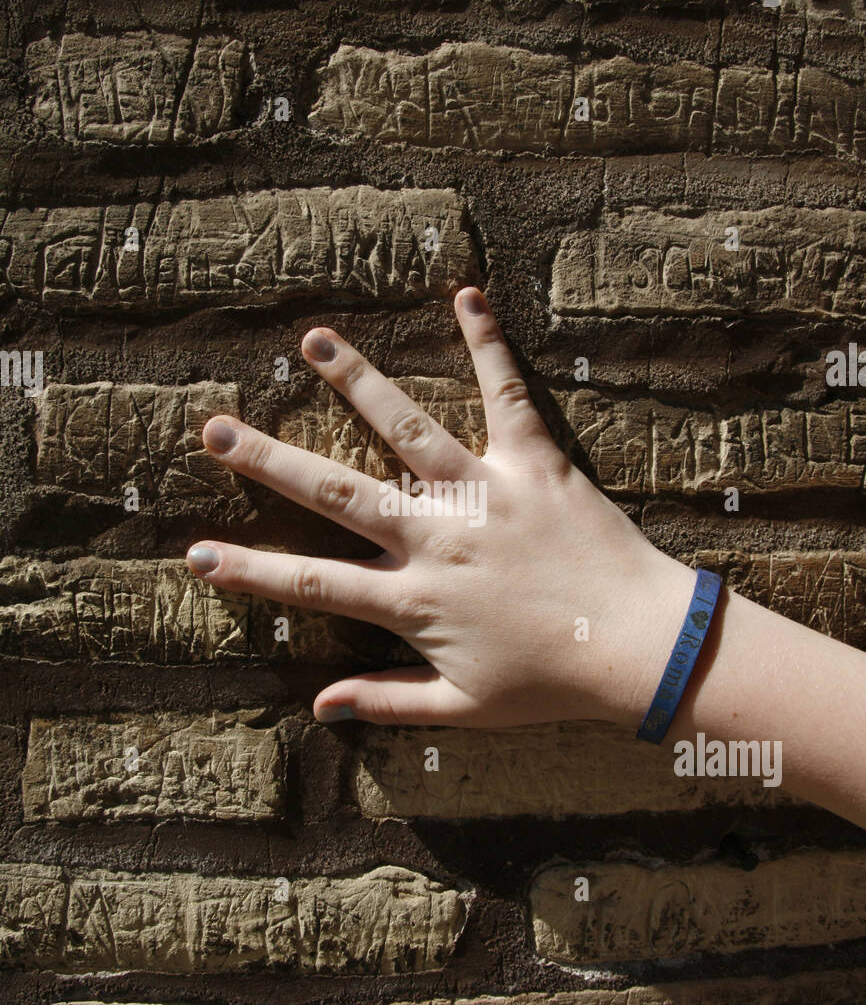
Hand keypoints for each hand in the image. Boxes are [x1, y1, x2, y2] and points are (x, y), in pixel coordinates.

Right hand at [185, 287, 694, 728]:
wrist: (643, 650)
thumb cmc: (555, 684)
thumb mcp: (465, 709)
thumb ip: (389, 703)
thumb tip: (320, 708)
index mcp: (415, 601)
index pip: (314, 584)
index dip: (251, 572)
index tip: (196, 555)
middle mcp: (437, 539)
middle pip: (337, 492)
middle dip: (269, 460)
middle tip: (216, 429)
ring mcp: (484, 494)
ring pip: (406, 429)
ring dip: (356, 381)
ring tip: (311, 340)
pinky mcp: (535, 465)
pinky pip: (507, 394)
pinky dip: (487, 344)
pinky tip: (465, 294)